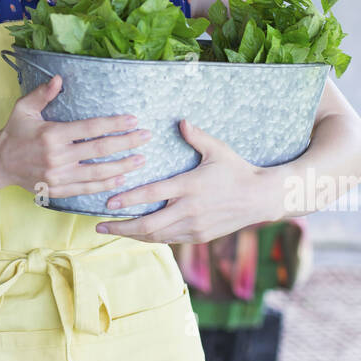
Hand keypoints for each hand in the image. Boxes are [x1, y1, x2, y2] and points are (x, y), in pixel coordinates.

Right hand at [0, 74, 149, 200]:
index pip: (91, 128)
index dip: (114, 124)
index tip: (132, 120)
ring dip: (122, 166)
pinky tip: (120, 179)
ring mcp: (59, 176)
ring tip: (140, 160)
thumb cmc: (14, 132)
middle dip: (127, 143)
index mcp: (52, 134)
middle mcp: (57, 157)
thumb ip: (43, 93)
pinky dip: (105, 185)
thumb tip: (59, 78)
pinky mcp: (58, 190)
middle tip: (146, 137)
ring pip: (98, 173)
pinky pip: (86, 188)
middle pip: (100, 150)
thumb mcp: (24, 108)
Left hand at [94, 119, 287, 243]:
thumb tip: (181, 120)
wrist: (261, 198)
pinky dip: (152, 238)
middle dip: (122, 227)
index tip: (108, 202)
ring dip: (133, 235)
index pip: (152, 194)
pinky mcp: (200, 236)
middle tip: (100, 225)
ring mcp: (195, 226)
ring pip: (157, 236)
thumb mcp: (218, 149)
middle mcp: (190, 209)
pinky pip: (170, 240)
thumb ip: (196, 136)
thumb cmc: (237, 169)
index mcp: (190, 186)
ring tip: (113, 231)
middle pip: (149, 224)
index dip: (128, 199)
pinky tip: (138, 235)